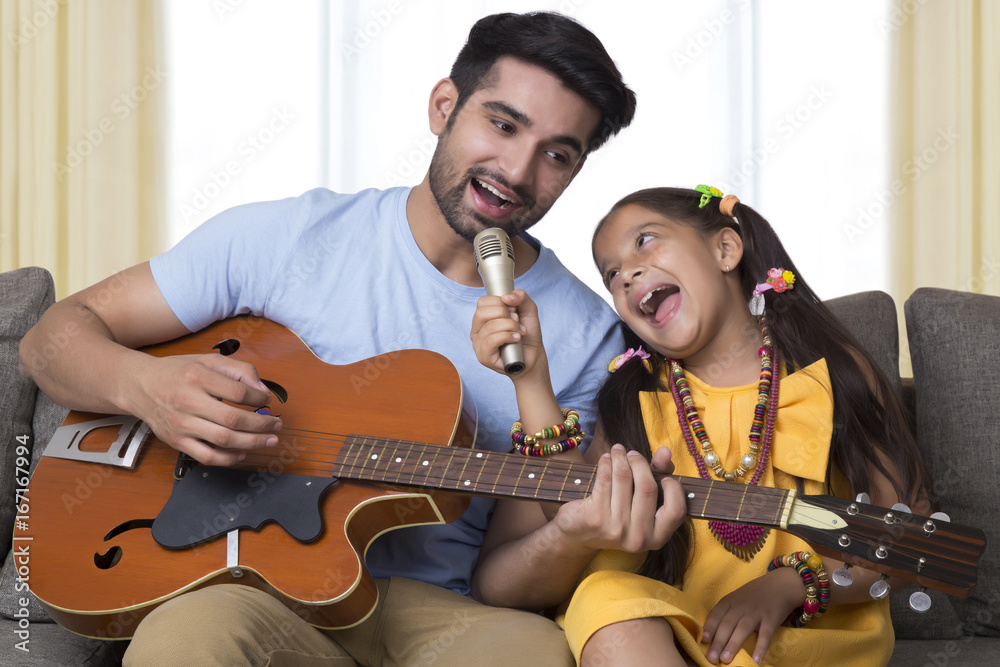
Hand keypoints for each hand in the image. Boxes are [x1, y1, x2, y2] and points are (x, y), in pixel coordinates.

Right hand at [125, 352, 281, 465]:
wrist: (140, 385)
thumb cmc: (177, 372)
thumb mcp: (208, 360)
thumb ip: (239, 370)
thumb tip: (262, 390)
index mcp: (197, 377)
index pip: (238, 392)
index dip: (259, 398)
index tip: (266, 400)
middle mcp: (188, 401)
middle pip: (233, 419)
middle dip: (262, 425)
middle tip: (277, 426)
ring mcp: (181, 424)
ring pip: (223, 440)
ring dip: (252, 443)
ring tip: (269, 441)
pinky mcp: (176, 441)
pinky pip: (206, 457)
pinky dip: (228, 459)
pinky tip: (242, 453)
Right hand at [470, 289, 546, 380]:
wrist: (534, 356)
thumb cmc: (527, 334)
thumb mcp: (528, 310)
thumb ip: (521, 296)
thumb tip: (507, 297)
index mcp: (483, 318)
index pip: (482, 302)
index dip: (500, 302)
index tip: (513, 310)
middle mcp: (477, 330)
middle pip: (482, 313)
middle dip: (504, 314)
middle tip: (517, 321)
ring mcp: (478, 344)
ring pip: (489, 327)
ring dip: (510, 326)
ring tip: (520, 332)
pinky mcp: (483, 357)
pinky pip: (491, 341)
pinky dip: (507, 336)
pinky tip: (516, 339)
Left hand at [551, 444, 685, 552]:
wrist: (580, 534)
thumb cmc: (618, 514)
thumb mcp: (641, 502)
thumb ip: (658, 476)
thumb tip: (665, 451)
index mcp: (656, 538)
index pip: (676, 511)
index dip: (673, 489)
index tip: (664, 476)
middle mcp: (638, 537)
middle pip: (647, 487)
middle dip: (640, 463)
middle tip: (632, 454)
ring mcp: (616, 528)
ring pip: (624, 478)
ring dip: (620, 458)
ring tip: (618, 451)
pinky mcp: (595, 517)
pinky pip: (605, 479)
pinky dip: (606, 463)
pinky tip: (605, 459)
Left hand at [701, 567, 802, 664]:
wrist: (780, 584)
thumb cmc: (754, 595)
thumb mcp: (736, 599)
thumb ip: (726, 613)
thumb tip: (711, 636)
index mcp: (730, 601)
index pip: (716, 614)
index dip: (709, 627)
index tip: (702, 641)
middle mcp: (741, 606)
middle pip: (727, 624)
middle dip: (718, 642)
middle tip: (710, 658)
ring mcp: (756, 612)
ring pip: (742, 629)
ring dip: (733, 644)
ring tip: (725, 660)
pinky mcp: (771, 618)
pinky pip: (765, 635)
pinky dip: (760, 648)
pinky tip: (755, 660)